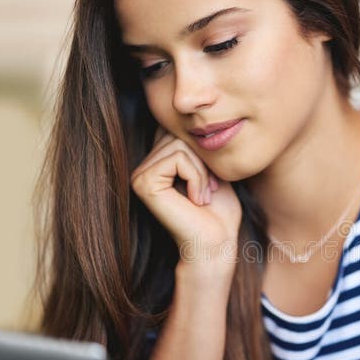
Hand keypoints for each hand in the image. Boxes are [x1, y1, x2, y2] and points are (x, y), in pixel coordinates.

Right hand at [130, 128, 241, 264]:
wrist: (217, 245)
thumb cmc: (219, 212)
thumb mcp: (212, 168)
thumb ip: (198, 144)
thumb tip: (193, 114)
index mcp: (157, 163)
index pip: (179, 130)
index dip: (202, 151)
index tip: (211, 181)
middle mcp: (143, 168)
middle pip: (178, 134)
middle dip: (203, 161)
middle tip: (210, 190)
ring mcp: (140, 175)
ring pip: (179, 144)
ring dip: (202, 172)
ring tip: (204, 196)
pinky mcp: (143, 183)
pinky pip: (177, 158)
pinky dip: (196, 177)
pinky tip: (196, 200)